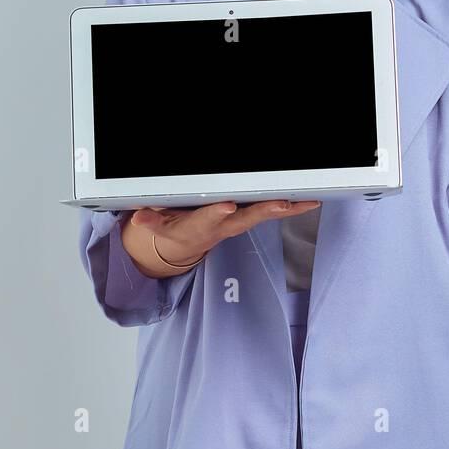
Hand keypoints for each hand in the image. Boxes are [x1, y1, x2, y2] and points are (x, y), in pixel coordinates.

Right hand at [131, 200, 321, 265]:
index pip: (210, 218)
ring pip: (266, 214)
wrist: (186, 246)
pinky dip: (292, 208)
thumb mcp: (160, 227)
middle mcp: (226, 225)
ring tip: (309, 201)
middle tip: (283, 203)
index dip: (219, 212)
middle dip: (265, 211)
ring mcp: (241, 222)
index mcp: (202, 225)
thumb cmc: (176, 229)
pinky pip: (273, 212)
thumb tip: (139, 217)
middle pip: (248, 218)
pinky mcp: (250, 218)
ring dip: (288, 209)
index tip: (228, 205)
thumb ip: (152, 222)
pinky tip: (310, 201)